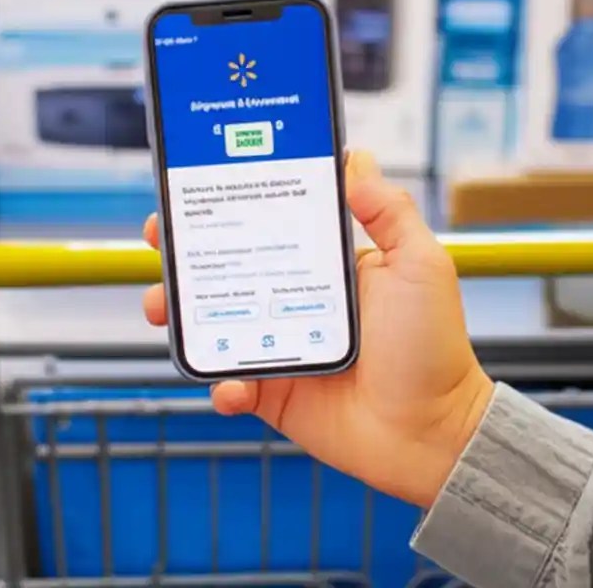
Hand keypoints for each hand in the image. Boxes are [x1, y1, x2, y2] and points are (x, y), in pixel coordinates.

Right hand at [141, 150, 494, 507]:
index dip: (231, 208)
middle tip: (160, 240)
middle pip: (228, 270)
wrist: (432, 433)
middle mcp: (296, 303)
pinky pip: (231, 385)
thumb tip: (355, 159)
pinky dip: (221, 384)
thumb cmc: (433, 347)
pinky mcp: (274, 394)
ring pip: (215, 324)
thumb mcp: (419, 266)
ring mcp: (281, 348)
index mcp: (326, 268)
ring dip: (182, 314)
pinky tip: (232, 384)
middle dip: (186, 254)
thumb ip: (388, 212)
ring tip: (164, 307)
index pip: (269, 227)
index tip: (197, 190)